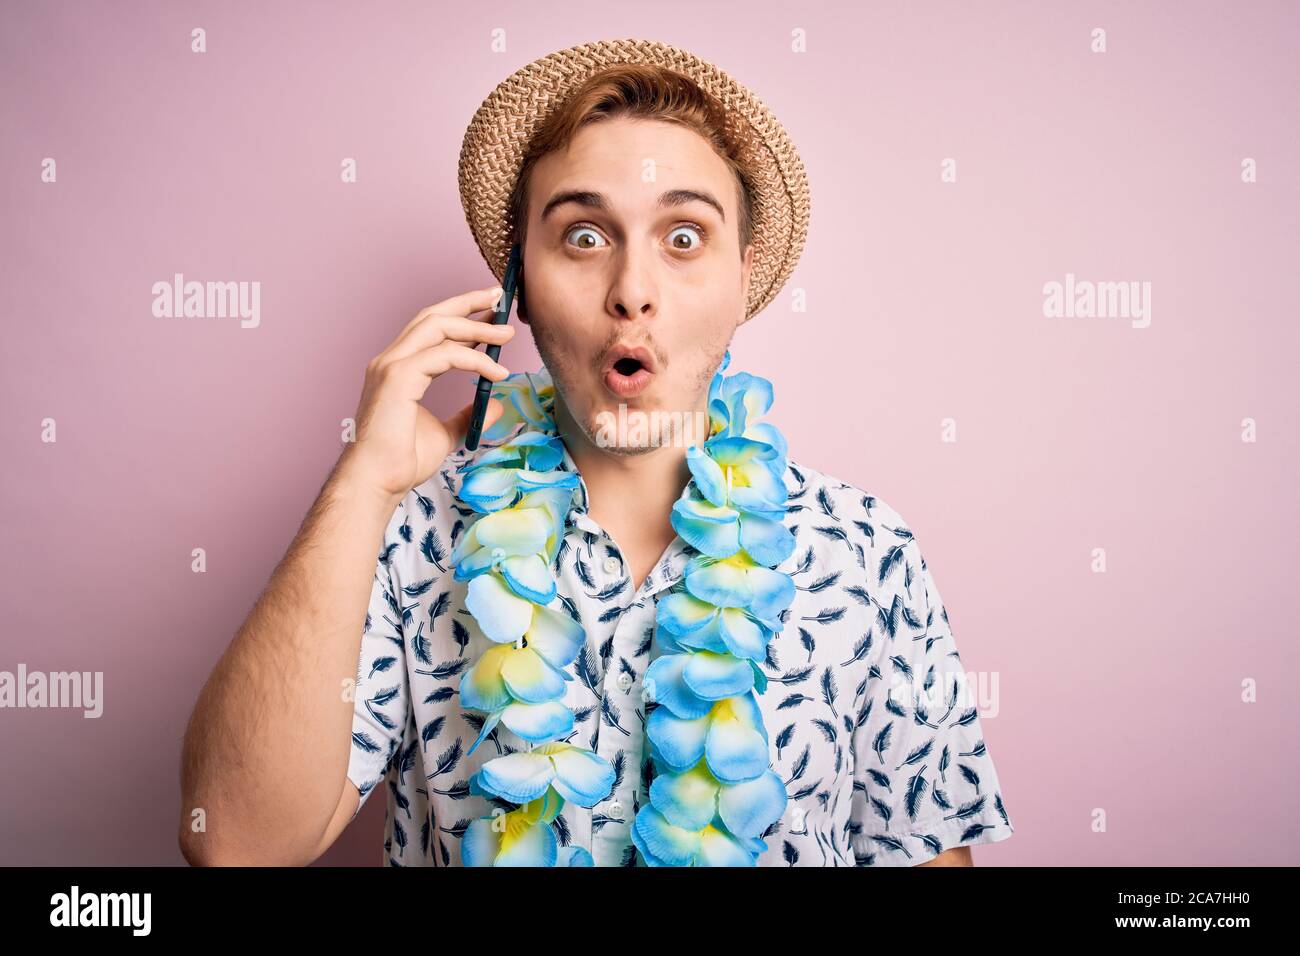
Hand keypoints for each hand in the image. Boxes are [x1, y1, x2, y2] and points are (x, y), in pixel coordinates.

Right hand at [337, 285, 513, 502]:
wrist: (379, 481)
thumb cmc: (402, 461)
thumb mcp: (445, 433)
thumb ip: (466, 415)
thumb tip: (494, 405)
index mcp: (397, 369)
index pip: (430, 328)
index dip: (461, 315)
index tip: (491, 311)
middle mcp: (391, 360)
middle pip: (432, 316)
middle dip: (468, 303)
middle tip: (500, 299)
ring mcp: (391, 366)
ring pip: (437, 327)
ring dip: (476, 326)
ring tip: (507, 331)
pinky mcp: (398, 377)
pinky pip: (444, 355)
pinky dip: (474, 359)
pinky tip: (496, 371)